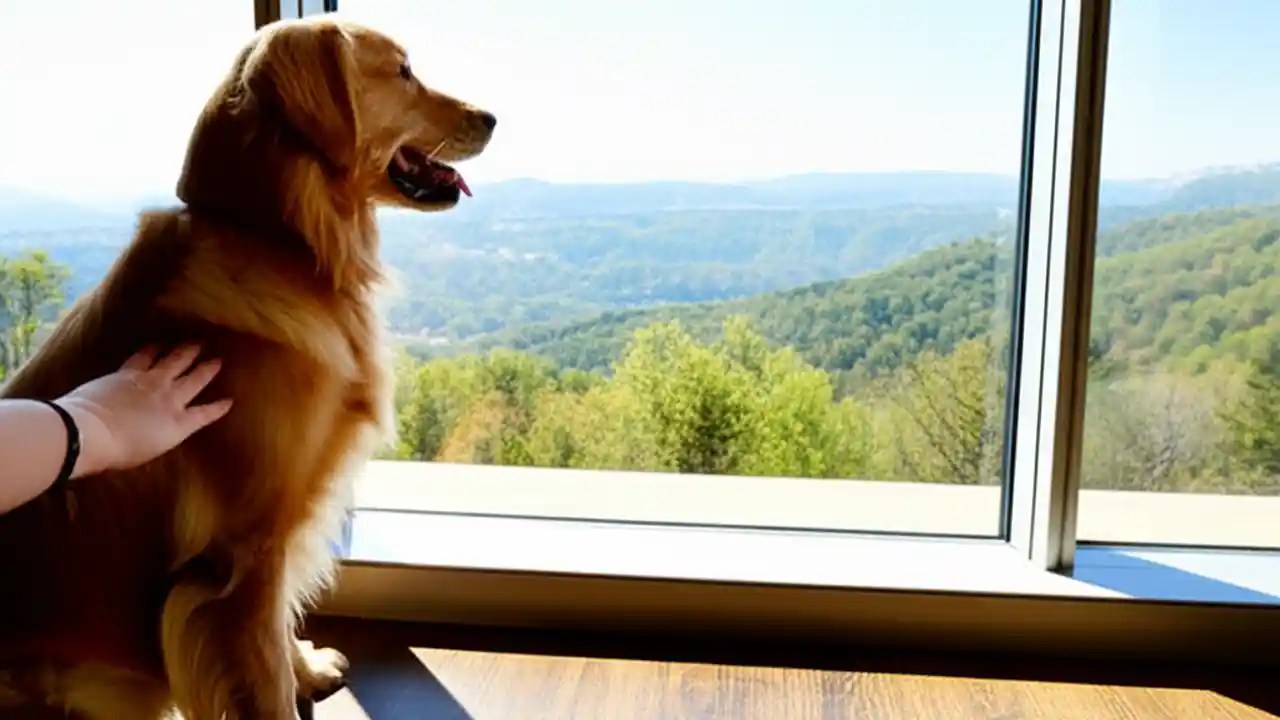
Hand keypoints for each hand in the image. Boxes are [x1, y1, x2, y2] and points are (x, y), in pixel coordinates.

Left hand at [57, 344, 232, 476]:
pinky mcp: (130, 371)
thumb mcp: (150, 450)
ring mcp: (151, 381)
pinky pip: (146, 356)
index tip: (229, 400)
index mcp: (178, 424)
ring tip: (197, 342)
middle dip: (209, 369)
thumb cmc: (119, 451)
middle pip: (196, 379)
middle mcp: (171, 399)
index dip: (218, 408)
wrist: (92, 431)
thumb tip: (162, 429)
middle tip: (219, 358)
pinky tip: (159, 344)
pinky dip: (155, 349)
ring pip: (176, 361)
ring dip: (188, 351)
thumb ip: (161, 435)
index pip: (205, 414)